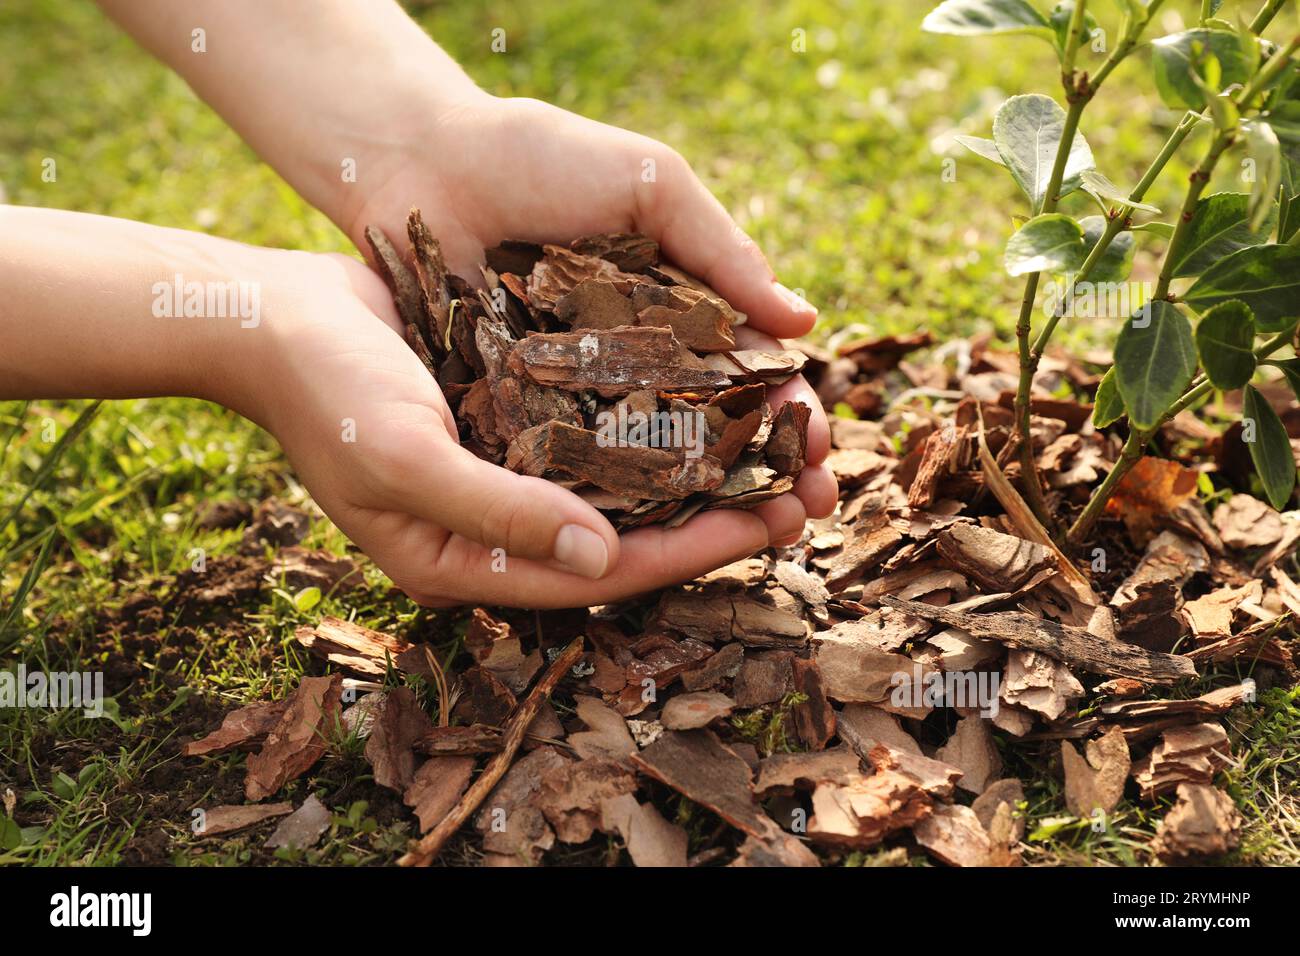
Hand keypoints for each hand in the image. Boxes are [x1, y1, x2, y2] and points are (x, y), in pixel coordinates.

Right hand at [253, 251, 824, 607]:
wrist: (274, 314)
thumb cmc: (325, 393)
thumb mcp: (404, 456)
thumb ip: (498, 511)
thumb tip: (604, 552)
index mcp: (467, 565)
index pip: (599, 577)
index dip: (685, 554)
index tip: (763, 523)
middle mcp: (498, 531)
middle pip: (625, 540)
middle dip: (711, 520)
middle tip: (799, 493)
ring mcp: (507, 476)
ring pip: (622, 489)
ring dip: (696, 471)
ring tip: (776, 447)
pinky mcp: (512, 422)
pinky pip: (599, 436)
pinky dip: (655, 423)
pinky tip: (711, 397)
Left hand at [343, 94, 836, 530]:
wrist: (424, 160)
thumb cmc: (541, 158)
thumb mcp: (650, 186)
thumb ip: (722, 250)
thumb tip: (805, 320)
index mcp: (678, 311)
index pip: (750, 375)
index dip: (791, 415)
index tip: (826, 448)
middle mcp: (633, 364)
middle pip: (712, 433)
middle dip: (767, 472)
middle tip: (809, 507)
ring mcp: (575, 396)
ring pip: (650, 465)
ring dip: (709, 503)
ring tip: (761, 531)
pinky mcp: (515, 414)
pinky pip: (571, 465)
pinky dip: (615, 498)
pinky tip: (658, 529)